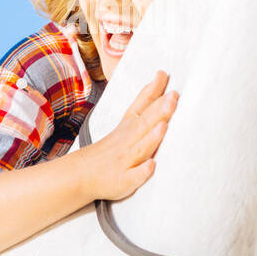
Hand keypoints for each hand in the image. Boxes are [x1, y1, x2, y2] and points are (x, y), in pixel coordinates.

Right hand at [78, 70, 178, 201]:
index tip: (163, 75)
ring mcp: (126, 161)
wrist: (82, 174)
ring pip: (141, 148)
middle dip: (160, 111)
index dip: (153, 90)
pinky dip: (142, 172)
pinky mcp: (124, 180)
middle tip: (174, 96)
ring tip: (163, 127)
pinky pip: (133, 177)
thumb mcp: (127, 121)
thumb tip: (160, 79)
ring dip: (152, 138)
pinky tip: (151, 166)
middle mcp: (128, 141)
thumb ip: (145, 102)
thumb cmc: (112, 148)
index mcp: (130, 126)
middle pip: (145, 124)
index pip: (142, 105)